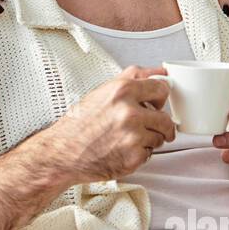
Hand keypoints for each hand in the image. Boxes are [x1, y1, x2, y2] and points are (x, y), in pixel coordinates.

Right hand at [29, 66, 175, 185]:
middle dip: (158, 124)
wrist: (63, 153)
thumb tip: (158, 72)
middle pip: (165, 118)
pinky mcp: (134, 157)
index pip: (161, 88)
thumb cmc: (78, 125)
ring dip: (148, 140)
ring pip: (159, 138)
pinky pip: (150, 154)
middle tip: (144, 126)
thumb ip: (132, 78)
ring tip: (127, 139)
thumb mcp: (101, 92)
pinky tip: (122, 150)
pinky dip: (139, 154)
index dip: (160, 98)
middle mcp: (129, 113)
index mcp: (122, 91)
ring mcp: (133, 136)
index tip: (158, 103)